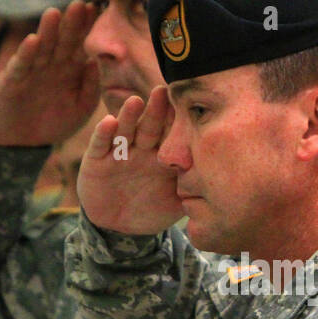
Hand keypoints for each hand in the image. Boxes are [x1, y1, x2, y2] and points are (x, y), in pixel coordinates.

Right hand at [0, 2, 99, 147]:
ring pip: (41, 48)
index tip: (97, 11)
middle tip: (79, 4)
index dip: (87, 28)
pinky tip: (33, 41)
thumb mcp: (80, 109)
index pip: (80, 44)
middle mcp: (51, 65)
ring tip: (54, 13)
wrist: (22, 142)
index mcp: (69, 69)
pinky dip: (26, 54)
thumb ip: (91, 89)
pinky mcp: (12, 80)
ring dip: (47, 31)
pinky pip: (21, 65)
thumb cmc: (54, 123)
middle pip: (62, 41)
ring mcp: (31, 70)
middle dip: (70, 24)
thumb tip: (95, 64)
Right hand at [77, 86, 183, 234]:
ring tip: (135, 101)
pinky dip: (103, 132)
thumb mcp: (175, 205)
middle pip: (150, 126)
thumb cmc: (151, 210)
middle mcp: (141, 149)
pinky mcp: (96, 160)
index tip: (189, 105)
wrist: (118, 227)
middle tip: (164, 91)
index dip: (178, 120)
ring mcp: (119, 152)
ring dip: (129, 115)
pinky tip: (109, 121)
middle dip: (156, 109)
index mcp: (162, 156)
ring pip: (125, 130)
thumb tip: (221, 189)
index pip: (171, 134)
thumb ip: (194, 194)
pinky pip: (100, 144)